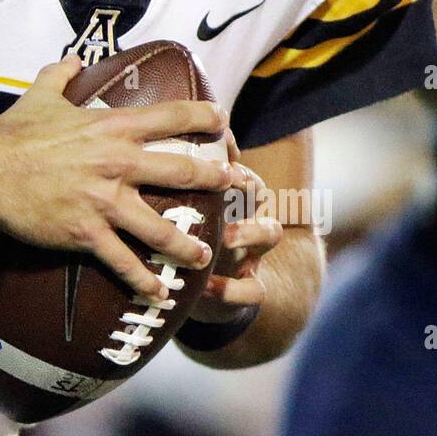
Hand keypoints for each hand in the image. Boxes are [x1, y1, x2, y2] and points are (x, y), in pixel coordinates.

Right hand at [0, 53, 251, 301]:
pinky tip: (160, 293)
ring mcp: (104, 201)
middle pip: (183, 171)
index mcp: (112, 126)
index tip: (224, 123)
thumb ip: (62, 73)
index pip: (172, 115)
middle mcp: (117, 162)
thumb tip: (73, 57)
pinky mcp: (85, 233)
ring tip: (204, 255)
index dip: (205, 118)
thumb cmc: (14, 131)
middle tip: (237, 186)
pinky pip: (123, 262)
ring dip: (188, 244)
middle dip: (217, 180)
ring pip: (161, 228)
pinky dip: (144, 281)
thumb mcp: (41, 94)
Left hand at [188, 165, 281, 321]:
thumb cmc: (185, 239)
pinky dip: (232, 288)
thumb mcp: (180, 210)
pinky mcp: (250, 288)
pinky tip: (208, 285)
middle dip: (247, 185)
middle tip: (226, 182)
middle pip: (260, 192)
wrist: (203, 291)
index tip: (217, 155)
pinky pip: (255, 289)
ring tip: (224, 236)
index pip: (238, 165)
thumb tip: (164, 143)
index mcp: (229, 198)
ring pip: (272, 232)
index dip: (231, 159)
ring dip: (248, 231)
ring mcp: (252, 253)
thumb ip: (174, 184)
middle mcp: (247, 218)